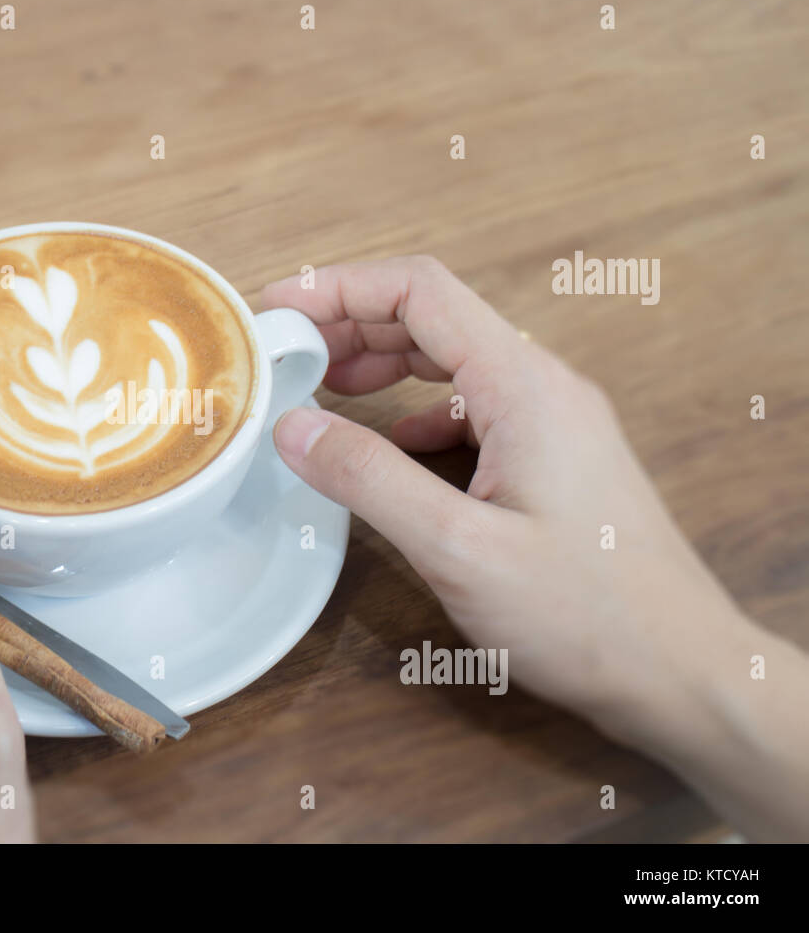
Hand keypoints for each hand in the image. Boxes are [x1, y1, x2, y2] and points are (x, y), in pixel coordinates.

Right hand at [263, 256, 808, 839]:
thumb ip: (370, 479)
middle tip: (285, 353)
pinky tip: (389, 445)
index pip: (420, 291)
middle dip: (354, 323)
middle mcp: (544, 386)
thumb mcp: (458, 548)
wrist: (681, 671)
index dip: (340, 288)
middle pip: (435, 317)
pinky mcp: (556, 459)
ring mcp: (555, 422)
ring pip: (454, 361)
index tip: (276, 310)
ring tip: (323, 386)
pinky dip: (417, 410)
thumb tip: (292, 427)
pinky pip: (475, 408)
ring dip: (385, 363)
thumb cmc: (584, 614)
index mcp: (524, 385)